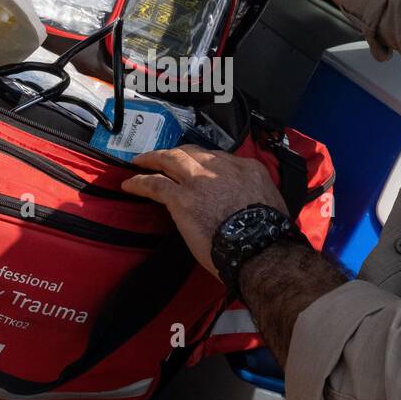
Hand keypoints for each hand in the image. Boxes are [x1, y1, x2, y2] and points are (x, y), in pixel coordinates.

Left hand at [122, 145, 287, 275]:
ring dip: (153, 159)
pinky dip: (139, 182)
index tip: (195, 167)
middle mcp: (220, 167)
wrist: (258, 247)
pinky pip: (154, 184)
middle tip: (163, 157)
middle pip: (192, 152)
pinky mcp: (181, 198)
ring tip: (139, 162)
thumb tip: (243, 200)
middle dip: (175, 153)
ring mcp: (198, 180)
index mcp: (246, 168)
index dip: (202, 161)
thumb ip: (253, 192)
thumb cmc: (268, 234)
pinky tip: (129, 184)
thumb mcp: (271, 200)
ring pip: (170, 160)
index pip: (218, 157)